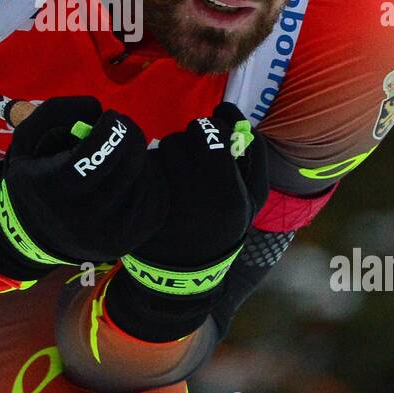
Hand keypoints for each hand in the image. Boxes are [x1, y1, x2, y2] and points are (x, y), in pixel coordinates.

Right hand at [0, 96, 166, 279]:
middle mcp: (84, 217)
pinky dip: (142, 177)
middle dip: (128, 136)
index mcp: (51, 190)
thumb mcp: (27, 141)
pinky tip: (123, 178)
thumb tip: (96, 109)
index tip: (109, 117)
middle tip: (121, 127)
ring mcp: (111, 232)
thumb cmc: (36, 177)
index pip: (91, 158)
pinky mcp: (133, 237)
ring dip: (135, 156)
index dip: (108, 132)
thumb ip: (56, 112)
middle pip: (125, 165)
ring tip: (116, 156)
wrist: (41, 235)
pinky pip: (151, 194)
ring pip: (141, 178)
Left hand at [105, 102, 268, 341]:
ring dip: (168, 154)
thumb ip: (251, 157)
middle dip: (188, 141)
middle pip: (186, 137)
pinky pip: (144, 168)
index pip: (214, 132)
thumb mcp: (250, 202)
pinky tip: (157, 190)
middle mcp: (197, 193)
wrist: (183, 278)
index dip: (212, 127)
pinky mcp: (141, 204)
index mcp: (231, 192)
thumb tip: (231, 114)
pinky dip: (149, 172)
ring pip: (162, 149)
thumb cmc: (222, 231)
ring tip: (175, 177)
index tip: (213, 132)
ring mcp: (167, 198)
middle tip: (191, 157)